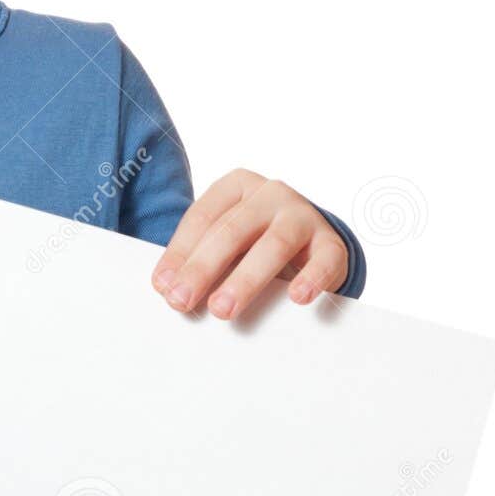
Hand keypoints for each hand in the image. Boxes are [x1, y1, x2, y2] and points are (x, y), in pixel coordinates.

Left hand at [151, 169, 348, 321]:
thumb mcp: (226, 239)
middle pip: (232, 231)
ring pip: (274, 245)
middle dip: (203, 268)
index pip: (202, 218)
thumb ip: (199, 256)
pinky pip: (325, 259)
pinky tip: (297, 297)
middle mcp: (270, 194)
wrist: (311, 241)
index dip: (180, 253)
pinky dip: (311, 278)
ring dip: (245, 279)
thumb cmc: (255, 240)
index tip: (163, 286)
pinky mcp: (331, 242)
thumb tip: (168, 288)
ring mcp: (303, 215)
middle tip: (182, 300)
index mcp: (236, 186)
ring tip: (223, 309)